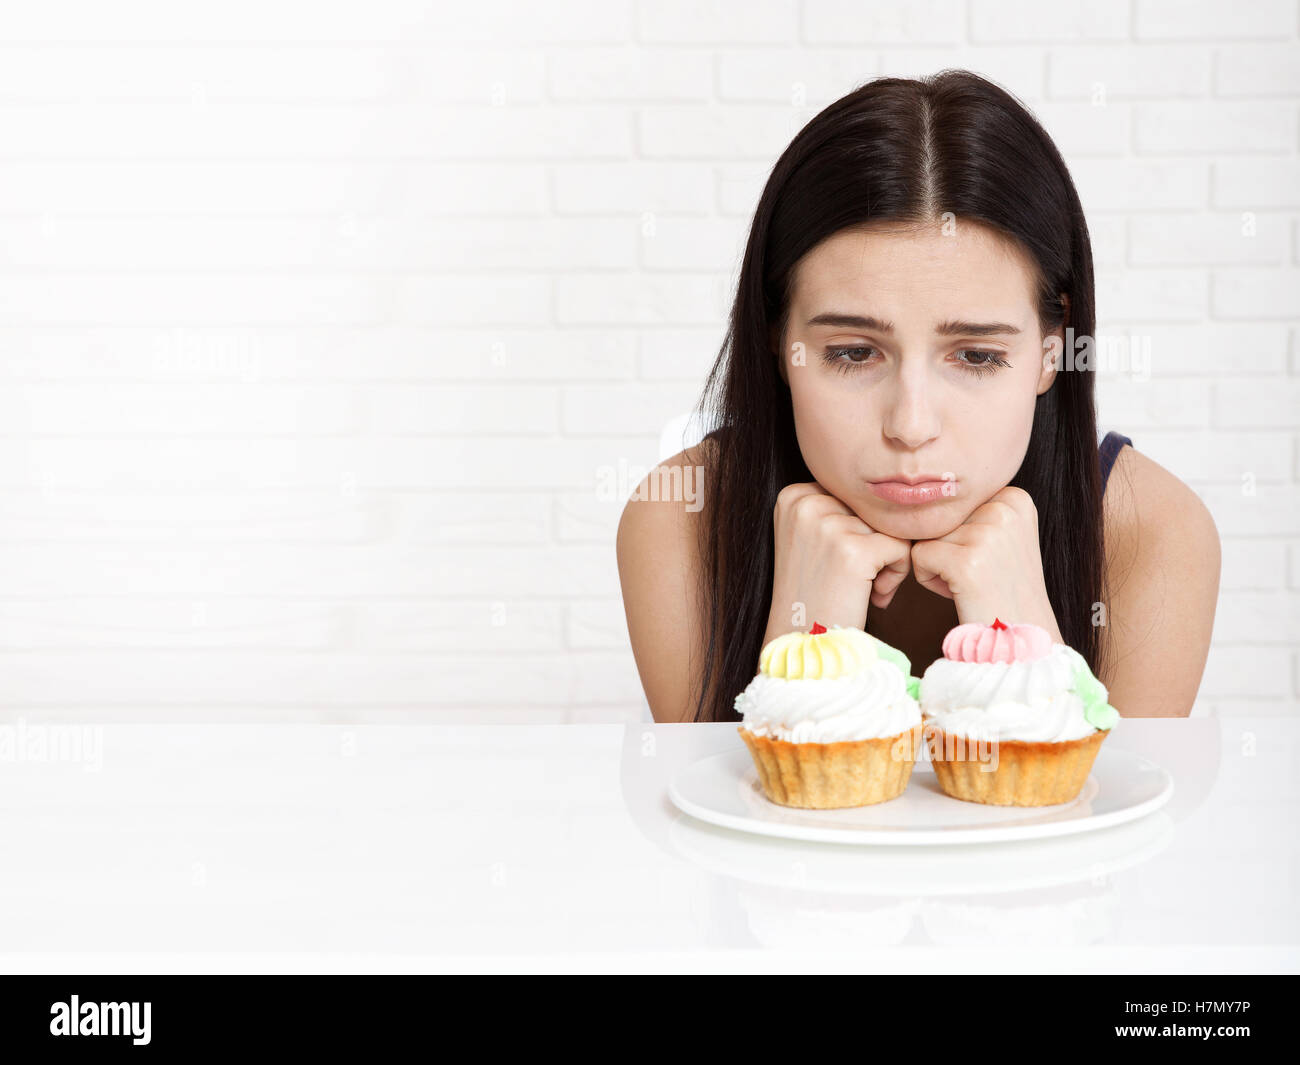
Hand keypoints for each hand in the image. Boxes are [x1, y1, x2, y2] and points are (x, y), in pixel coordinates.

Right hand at [763, 482, 912, 651]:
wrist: (804, 644)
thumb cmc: (815, 594)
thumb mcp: (810, 538)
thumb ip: (838, 508)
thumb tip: (892, 486)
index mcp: (793, 495)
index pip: (853, 494)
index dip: (858, 528)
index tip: (843, 560)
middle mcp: (805, 502)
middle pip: (871, 507)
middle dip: (875, 542)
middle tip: (859, 579)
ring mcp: (827, 525)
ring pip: (889, 525)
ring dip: (888, 559)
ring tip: (865, 587)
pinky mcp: (852, 550)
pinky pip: (901, 547)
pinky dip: (897, 573)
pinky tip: (874, 595)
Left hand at [909, 486, 1062, 640]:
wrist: (1021, 640)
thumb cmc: (1001, 590)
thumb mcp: (1000, 537)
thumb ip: (971, 510)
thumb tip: (917, 489)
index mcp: (1015, 497)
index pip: (954, 503)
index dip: (960, 535)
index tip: (988, 560)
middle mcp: (1004, 508)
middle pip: (939, 518)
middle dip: (947, 549)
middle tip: (979, 575)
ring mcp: (987, 533)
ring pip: (926, 537)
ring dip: (939, 565)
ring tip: (972, 584)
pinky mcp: (966, 561)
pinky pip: (918, 558)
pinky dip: (930, 580)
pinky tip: (961, 592)